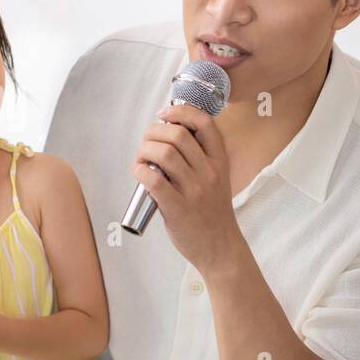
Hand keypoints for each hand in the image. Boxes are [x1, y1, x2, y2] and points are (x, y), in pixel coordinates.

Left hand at [132, 103, 239, 275]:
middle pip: (178, 134)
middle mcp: (209, 173)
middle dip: (153, 132)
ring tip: (141, 160)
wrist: (220, 248)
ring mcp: (195, 191)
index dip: (181, 111)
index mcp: (220, 163)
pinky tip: (139, 173)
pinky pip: (154, 180)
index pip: (205, 124)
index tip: (164, 114)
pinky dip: (140, 171)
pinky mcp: (178, 208)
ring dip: (144, 151)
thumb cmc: (212, 213)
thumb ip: (198, 160)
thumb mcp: (217, 181)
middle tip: (146, 144)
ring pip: (164, 154)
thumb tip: (165, 137)